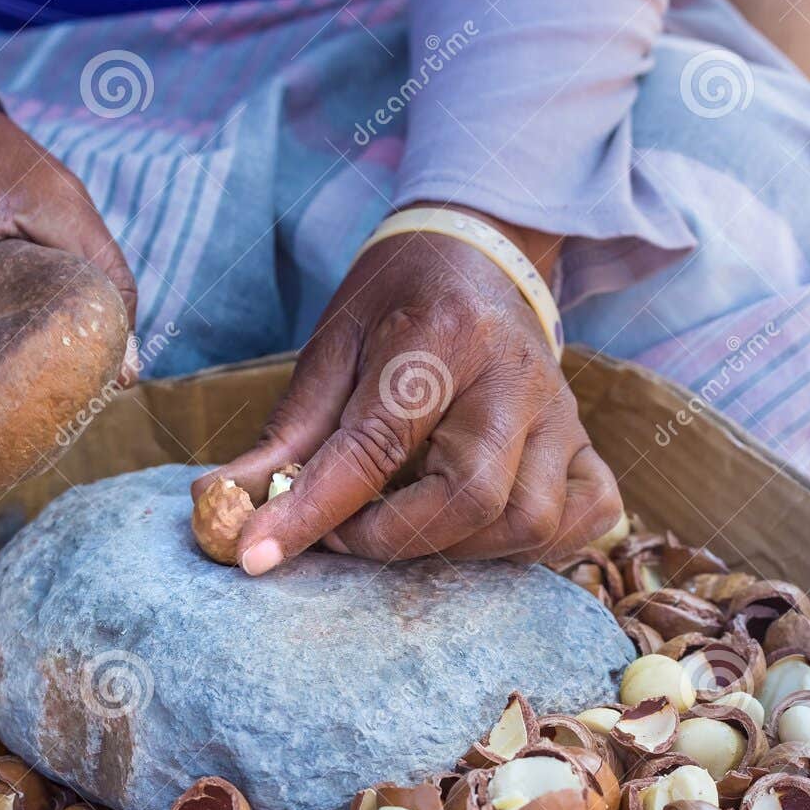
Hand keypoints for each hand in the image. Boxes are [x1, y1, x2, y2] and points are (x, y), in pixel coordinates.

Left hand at [197, 205, 619, 572]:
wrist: (479, 255)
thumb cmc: (395, 302)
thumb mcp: (329, 347)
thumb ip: (287, 434)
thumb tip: (222, 504)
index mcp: (441, 336)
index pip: (374, 447)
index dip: (313, 511)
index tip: (258, 554)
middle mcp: (516, 378)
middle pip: (470, 499)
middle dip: (391, 537)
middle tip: (345, 529)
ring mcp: (563, 414)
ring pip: (527, 523)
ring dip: (454, 548)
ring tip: (406, 521)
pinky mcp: (587, 442)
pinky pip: (583, 519)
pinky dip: (532, 546)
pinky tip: (478, 528)